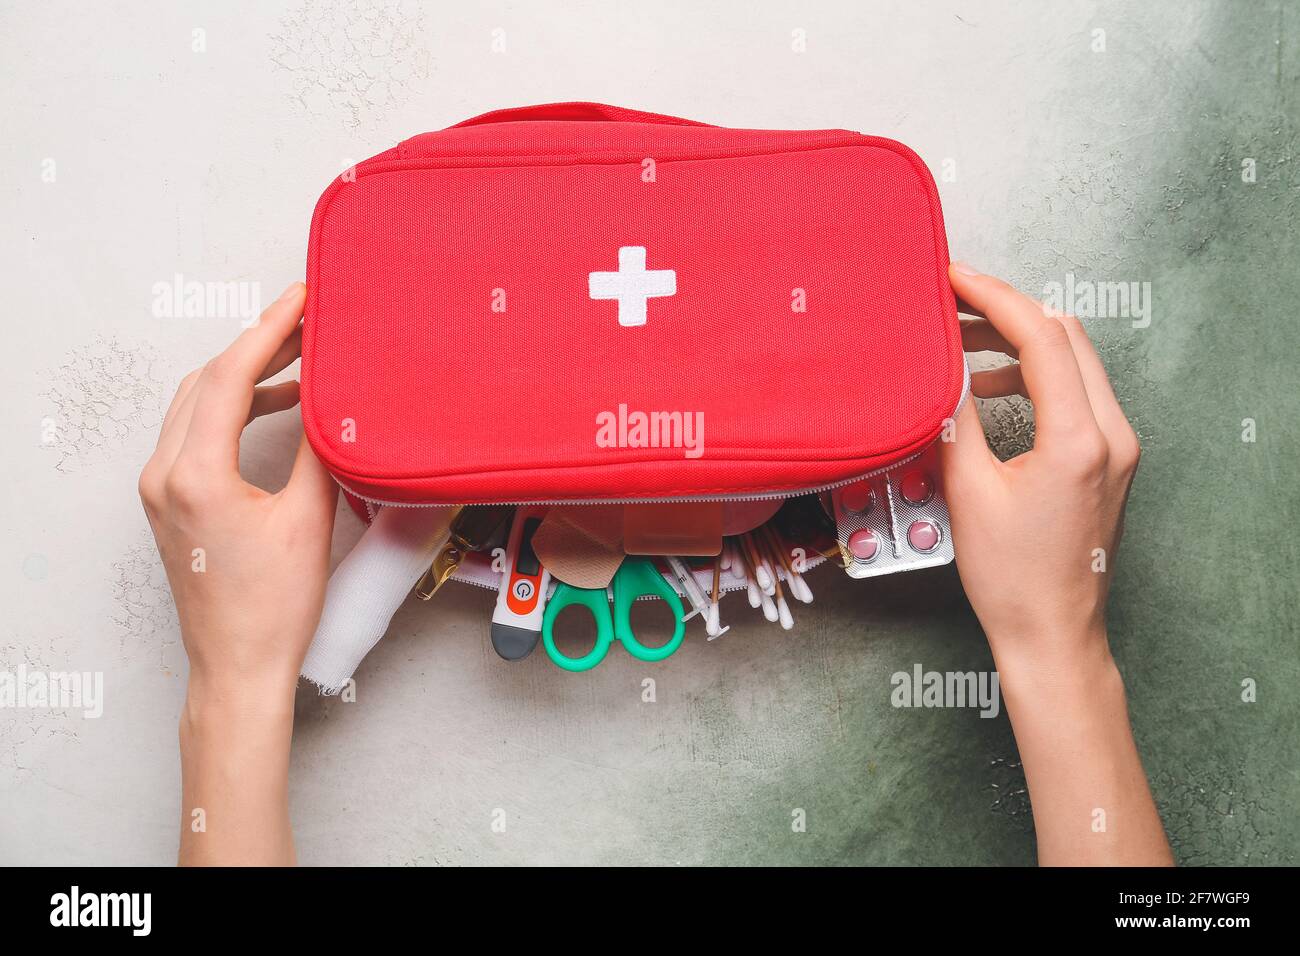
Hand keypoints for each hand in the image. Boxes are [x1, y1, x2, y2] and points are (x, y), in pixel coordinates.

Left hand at [139, 282, 336, 864]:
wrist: (238, 667)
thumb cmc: (272, 608)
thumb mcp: (308, 519)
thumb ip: (319, 451)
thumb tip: (334, 404)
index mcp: (193, 473)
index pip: (231, 377)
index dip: (270, 331)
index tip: (302, 300)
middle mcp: (164, 474)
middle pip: (207, 381)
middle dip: (257, 344)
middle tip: (305, 321)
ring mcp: (161, 489)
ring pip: (196, 403)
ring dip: (245, 375)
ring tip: (297, 357)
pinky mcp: (170, 503)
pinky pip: (196, 433)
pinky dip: (233, 409)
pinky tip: (274, 406)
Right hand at [940, 262, 1140, 675]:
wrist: (1052, 635)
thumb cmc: (1011, 579)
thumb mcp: (968, 491)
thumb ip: (955, 417)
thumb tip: (940, 367)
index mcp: (1080, 438)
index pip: (1042, 336)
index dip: (993, 297)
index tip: (953, 278)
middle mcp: (1112, 434)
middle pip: (1066, 336)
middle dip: (1007, 311)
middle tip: (953, 305)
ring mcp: (1118, 447)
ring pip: (1074, 360)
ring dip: (1020, 342)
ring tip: (963, 345)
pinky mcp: (1110, 460)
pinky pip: (1077, 393)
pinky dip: (1035, 375)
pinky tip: (991, 387)